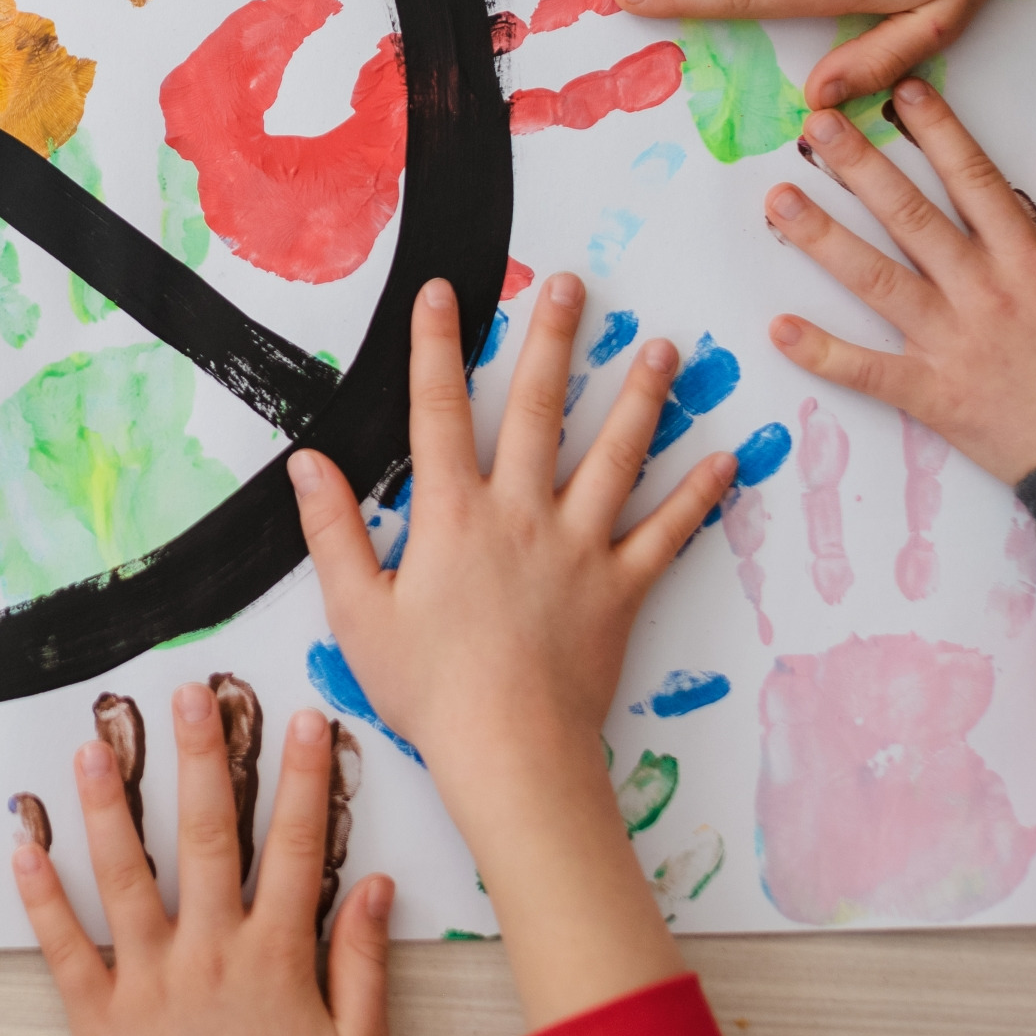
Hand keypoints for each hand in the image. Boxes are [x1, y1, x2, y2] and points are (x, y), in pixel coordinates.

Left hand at [18, 692, 388, 1035]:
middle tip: (190, 693)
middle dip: (202, 758)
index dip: (302, 779)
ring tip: (93, 745)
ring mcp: (148, 978)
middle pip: (207, 836)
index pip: (294, 847)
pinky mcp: (98, 1013)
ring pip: (124, 874)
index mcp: (276, 955)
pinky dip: (39, 894)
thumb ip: (366, 962)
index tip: (303, 718)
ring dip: (109, 805)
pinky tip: (21, 844)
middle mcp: (209, 951)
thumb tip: (375, 885)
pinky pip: (63, 944)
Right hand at [289, 278, 729, 824]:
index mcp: (453, 515)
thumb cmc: (430, 689)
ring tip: (663, 349)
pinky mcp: (622, 588)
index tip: (442, 292)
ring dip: (641, 398)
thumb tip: (307, 465)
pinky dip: (699, 496)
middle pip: (540, 411)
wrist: (510, 750)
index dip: (437, 346)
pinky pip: (668, 533)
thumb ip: (333, 531)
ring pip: (615, 456)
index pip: (439, 411)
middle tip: (573, 286)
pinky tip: (727, 459)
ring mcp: (579, 547)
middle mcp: (521, 514)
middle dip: (553, 341)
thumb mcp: (358, 613)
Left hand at [766, 81, 1035, 482]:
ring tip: (780, 202)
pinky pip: (868, 371)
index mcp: (1029, 262)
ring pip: (877, 281)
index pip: (975, 180)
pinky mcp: (933, 396)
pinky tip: (779, 328)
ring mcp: (953, 345)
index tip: (902, 92)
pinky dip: (822, 353)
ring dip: (824, 239)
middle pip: (911, 217)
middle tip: (815, 127)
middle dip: (860, 166)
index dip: (937, 131)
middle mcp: (983, 294)